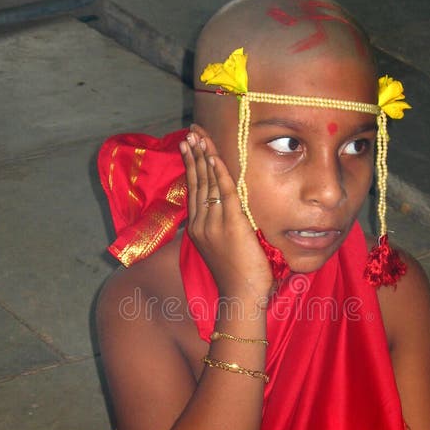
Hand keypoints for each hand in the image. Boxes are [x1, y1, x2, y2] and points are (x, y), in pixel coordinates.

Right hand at [180, 126, 273, 301]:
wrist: (240, 297)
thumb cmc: (237, 278)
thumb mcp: (224, 249)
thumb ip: (223, 229)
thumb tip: (232, 214)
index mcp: (198, 230)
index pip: (194, 191)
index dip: (192, 167)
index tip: (189, 147)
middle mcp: (201, 224)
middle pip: (196, 182)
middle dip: (193, 154)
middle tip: (190, 132)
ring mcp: (213, 224)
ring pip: (207, 182)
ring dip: (202, 156)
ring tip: (197, 136)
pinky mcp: (231, 225)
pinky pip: (223, 192)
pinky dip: (218, 172)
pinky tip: (213, 156)